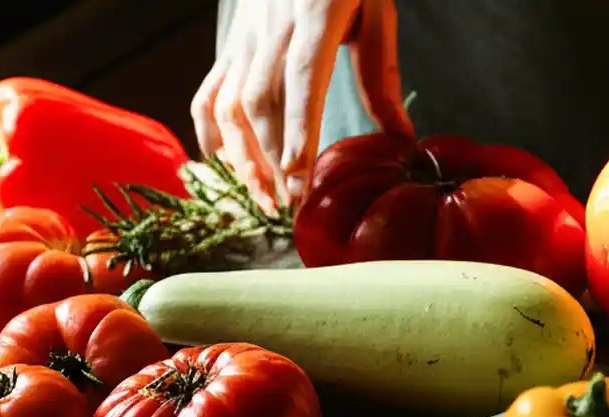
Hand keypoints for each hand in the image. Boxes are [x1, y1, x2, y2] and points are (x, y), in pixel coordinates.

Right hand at [192, 0, 412, 211]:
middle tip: (289, 206)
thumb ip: (379, 74)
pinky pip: (209, 93)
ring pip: (230, 103)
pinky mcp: (231, 44)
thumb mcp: (376, 11)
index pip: (302, 75)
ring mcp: (244, 36)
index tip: (298, 171)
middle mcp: (271, 26)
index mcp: (316, 12)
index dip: (297, 125)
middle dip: (272, 158)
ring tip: (263, 198)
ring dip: (242, 156)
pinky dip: (211, 134)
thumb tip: (399, 138)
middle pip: (261, 100)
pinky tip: (225, 168)